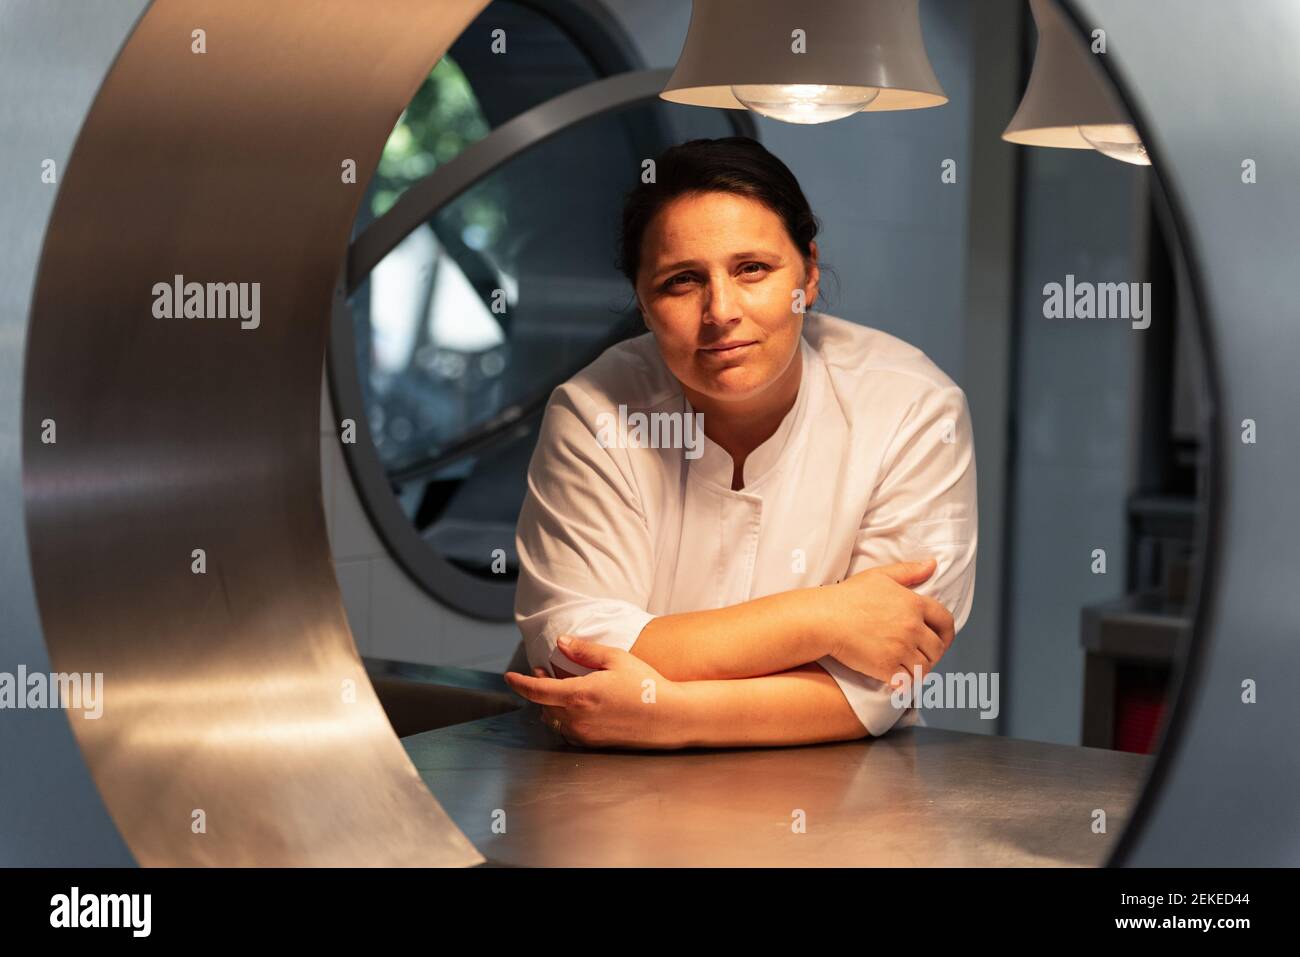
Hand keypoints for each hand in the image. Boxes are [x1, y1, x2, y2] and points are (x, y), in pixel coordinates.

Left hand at [502, 636, 686, 749]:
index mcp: (579, 695)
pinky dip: (564, 718)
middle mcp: (577, 718)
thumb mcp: (615, 659)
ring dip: (551, 704)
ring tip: (560, 687)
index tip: (509, 676)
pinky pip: (568, 731)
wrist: (669, 716)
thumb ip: (584, 651)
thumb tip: (561, 642)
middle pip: (543, 704)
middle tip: (544, 670)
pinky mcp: (594, 743)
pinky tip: (576, 707)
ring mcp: (585, 733)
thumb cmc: (645, 684)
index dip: (520, 683)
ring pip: (554, 720)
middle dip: (539, 687)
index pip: (537, 690)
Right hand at [822, 558, 955, 687]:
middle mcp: (912, 627)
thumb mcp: (879, 576)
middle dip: (933, 654)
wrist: (824, 619)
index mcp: (914, 604)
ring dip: (919, 670)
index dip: (947, 633)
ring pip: (924, 667)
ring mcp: (901, 649)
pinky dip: (905, 682)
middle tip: (922, 656)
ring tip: (909, 668)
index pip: (946, 621)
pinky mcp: (887, 668)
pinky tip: (897, 678)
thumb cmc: (848, 596)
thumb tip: (932, 564)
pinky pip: (907, 681)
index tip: (942, 640)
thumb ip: (909, 572)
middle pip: (937, 648)